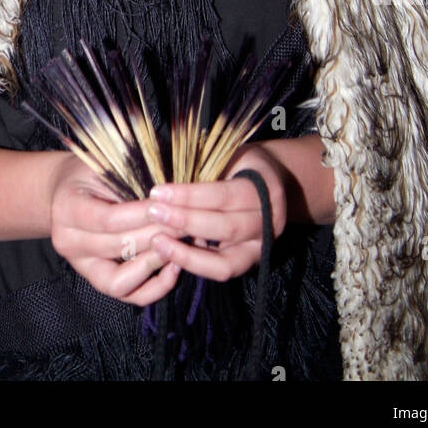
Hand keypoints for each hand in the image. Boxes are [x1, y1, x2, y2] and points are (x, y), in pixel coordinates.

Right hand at [48, 154, 185, 305]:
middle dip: (157, 235)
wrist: (66, 190)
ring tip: (180, 244)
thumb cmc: (90, 171)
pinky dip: (155, 286)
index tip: (171, 204)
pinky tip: (175, 264)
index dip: (142, 215)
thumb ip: (128, 177)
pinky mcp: (98, 281)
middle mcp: (69, 243)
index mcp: (67, 209)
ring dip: (155, 263)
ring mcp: (82, 266)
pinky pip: (129, 295)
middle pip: (118, 248)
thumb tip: (169, 194)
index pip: (108, 219)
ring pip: (121, 282)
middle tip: (187, 221)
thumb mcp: (104, 162)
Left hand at [142, 143, 288, 282]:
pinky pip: (222, 271)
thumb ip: (207, 171)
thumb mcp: (231, 156)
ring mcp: (261, 248)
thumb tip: (166, 181)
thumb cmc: (243, 164)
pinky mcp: (250, 264)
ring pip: (226, 262)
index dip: (190, 196)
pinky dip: (196, 265)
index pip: (225, 196)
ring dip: (188, 254)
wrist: (273, 181)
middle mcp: (270, 223)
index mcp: (266, 189)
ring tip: (158, 242)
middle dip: (186, 222)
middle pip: (227, 228)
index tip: (158, 192)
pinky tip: (172, 254)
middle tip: (154, 213)